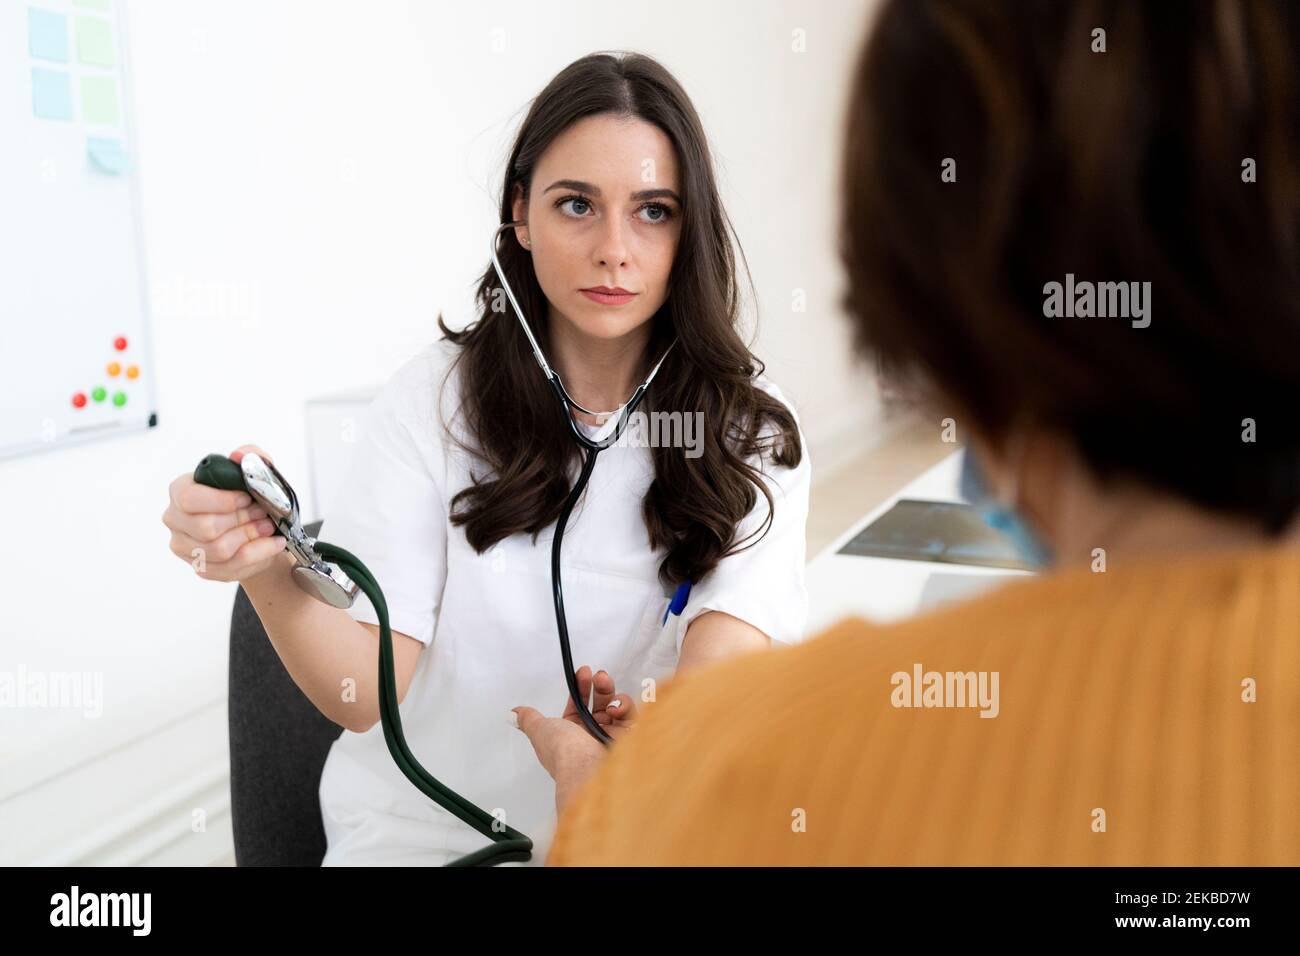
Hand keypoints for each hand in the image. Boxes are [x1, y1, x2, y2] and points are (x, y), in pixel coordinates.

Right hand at [162, 444, 288, 581]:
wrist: (258, 527)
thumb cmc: (249, 499)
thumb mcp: (255, 471)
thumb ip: (251, 457)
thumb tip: (239, 455)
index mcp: (180, 491)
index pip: (189, 498)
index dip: (223, 500)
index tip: (247, 498)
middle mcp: (176, 520)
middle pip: (206, 527)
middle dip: (243, 520)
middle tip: (263, 513)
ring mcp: (186, 548)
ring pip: (219, 550)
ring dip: (251, 537)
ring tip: (268, 527)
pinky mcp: (202, 569)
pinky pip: (231, 567)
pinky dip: (258, 554)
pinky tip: (272, 544)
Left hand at [512, 665, 636, 810]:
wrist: (586, 769)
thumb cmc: (564, 753)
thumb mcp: (540, 730)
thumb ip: (529, 719)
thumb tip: (514, 714)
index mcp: (571, 736)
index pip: (578, 707)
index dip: (580, 690)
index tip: (582, 674)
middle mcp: (592, 737)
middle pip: (599, 705)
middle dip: (598, 686)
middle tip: (596, 675)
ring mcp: (611, 738)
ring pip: (616, 708)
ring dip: (611, 692)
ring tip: (604, 683)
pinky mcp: (629, 740)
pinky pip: (632, 717)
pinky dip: (625, 707)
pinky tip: (615, 708)